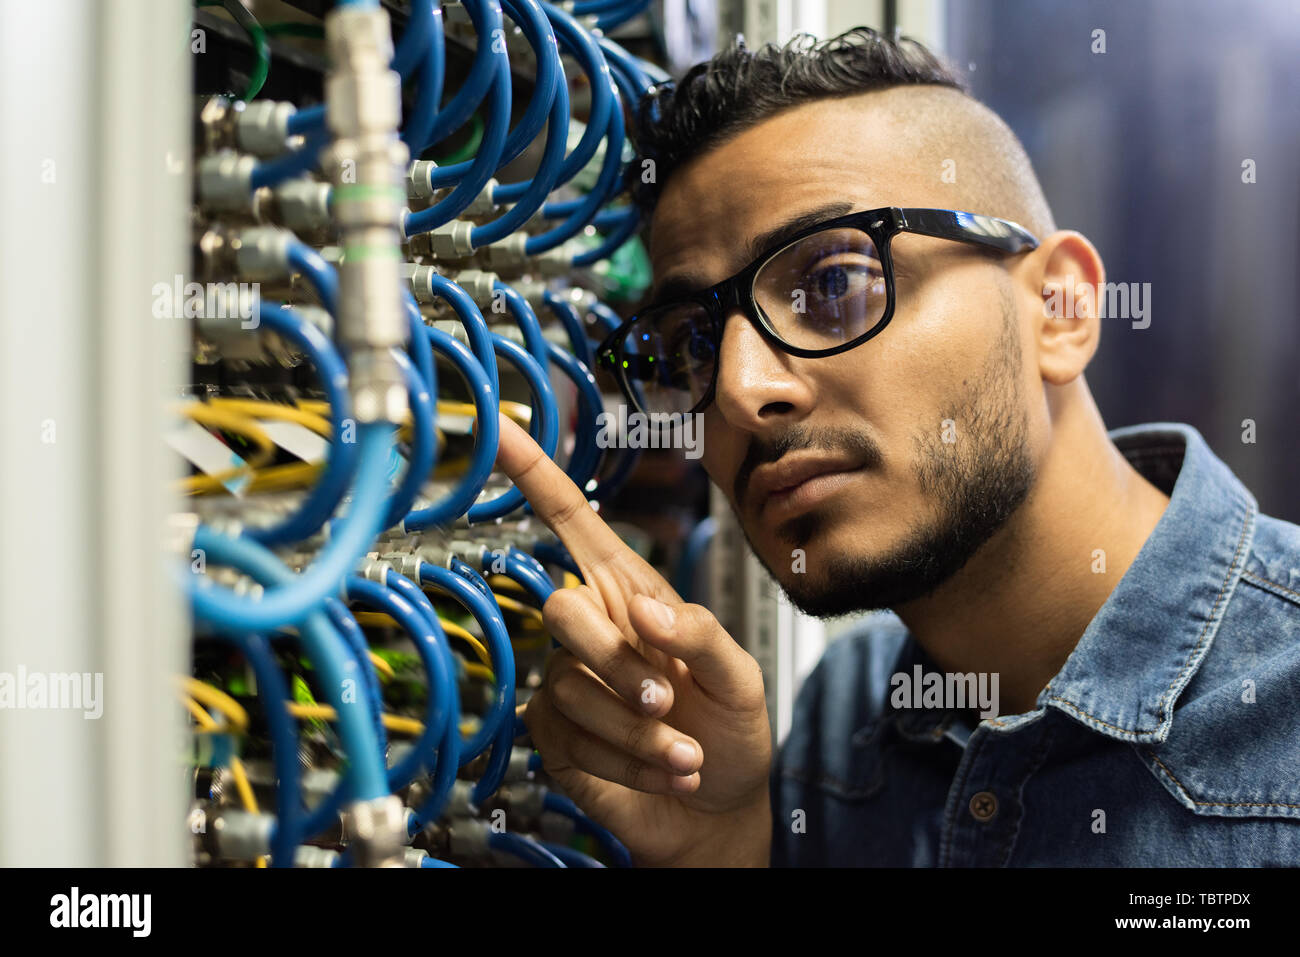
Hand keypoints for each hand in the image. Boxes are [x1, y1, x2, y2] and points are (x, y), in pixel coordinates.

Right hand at [495, 414, 772, 865]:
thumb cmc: (732, 730)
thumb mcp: (740, 676)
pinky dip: (628, 761)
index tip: (503, 431)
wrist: (719, 810)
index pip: (577, 526)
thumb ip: (701, 633)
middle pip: (563, 610)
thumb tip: (644, 610)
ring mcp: (569, 682)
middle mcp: (595, 631)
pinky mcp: (554, 736)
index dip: (538, 478)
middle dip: (617, 662)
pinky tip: (664, 771)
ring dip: (638, 730)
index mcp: (635, 596)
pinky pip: (570, 736)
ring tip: (686, 755)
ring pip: (569, 684)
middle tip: (668, 700)